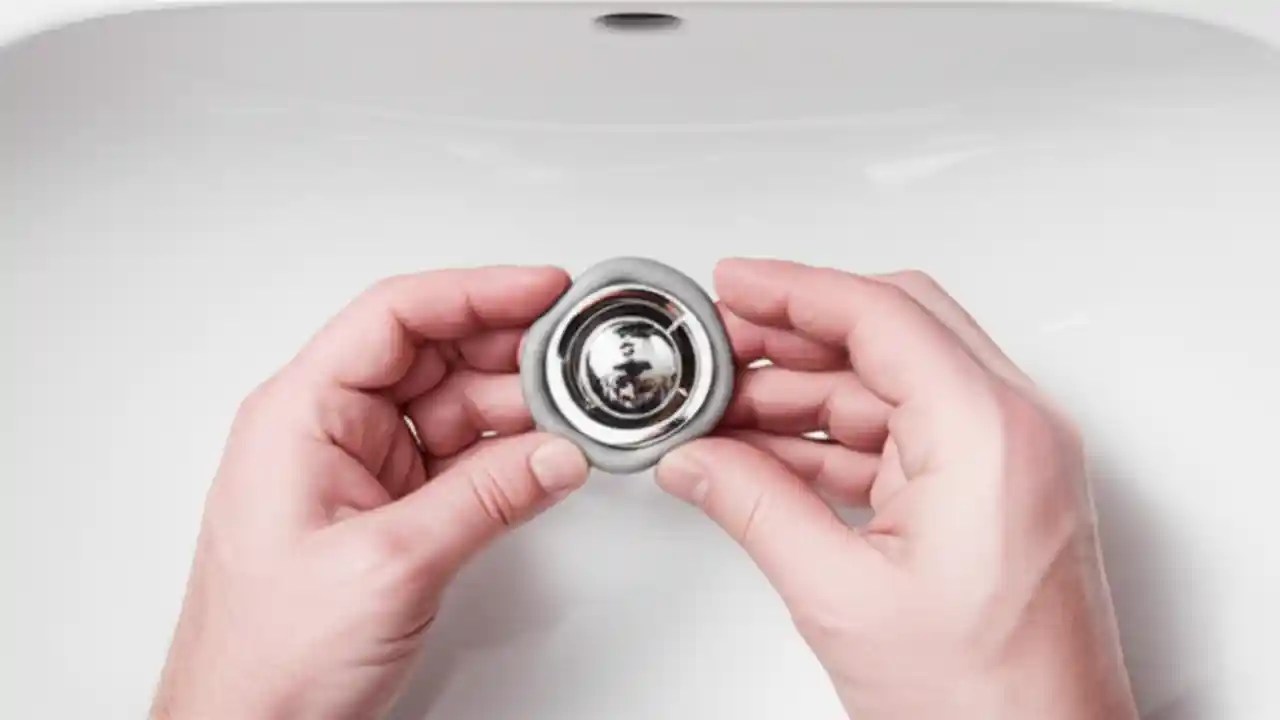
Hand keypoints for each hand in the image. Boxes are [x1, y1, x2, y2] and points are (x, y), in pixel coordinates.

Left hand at [151, 267, 588, 719]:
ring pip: (451, 407)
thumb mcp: (390, 565)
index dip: (474, 293)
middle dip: (507, 352)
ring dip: (515, 408)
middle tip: (575, 356)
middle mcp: (329, 431)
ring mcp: (360, 470)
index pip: (395, 317)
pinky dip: (504, 456)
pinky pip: (457, 459)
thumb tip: (556, 453)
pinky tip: (543, 460)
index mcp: (301, 415)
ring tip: (572, 417)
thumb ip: (485, 498)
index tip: (542, 290)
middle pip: (430, 355)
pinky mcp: (387, 510)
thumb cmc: (267, 657)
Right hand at [656, 259, 1137, 718]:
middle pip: (892, 333)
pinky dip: (833, 438)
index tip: (734, 284)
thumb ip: (754, 508)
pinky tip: (767, 455)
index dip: (794, 289)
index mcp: (990, 434)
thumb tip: (696, 459)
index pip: (882, 316)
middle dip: (795, 335)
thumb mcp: (841, 596)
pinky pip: (902, 436)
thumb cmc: (989, 704)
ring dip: (806, 392)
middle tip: (719, 345)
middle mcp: (1014, 432)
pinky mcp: (990, 495)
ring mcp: (1007, 462)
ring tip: (723, 412)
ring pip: (891, 385)